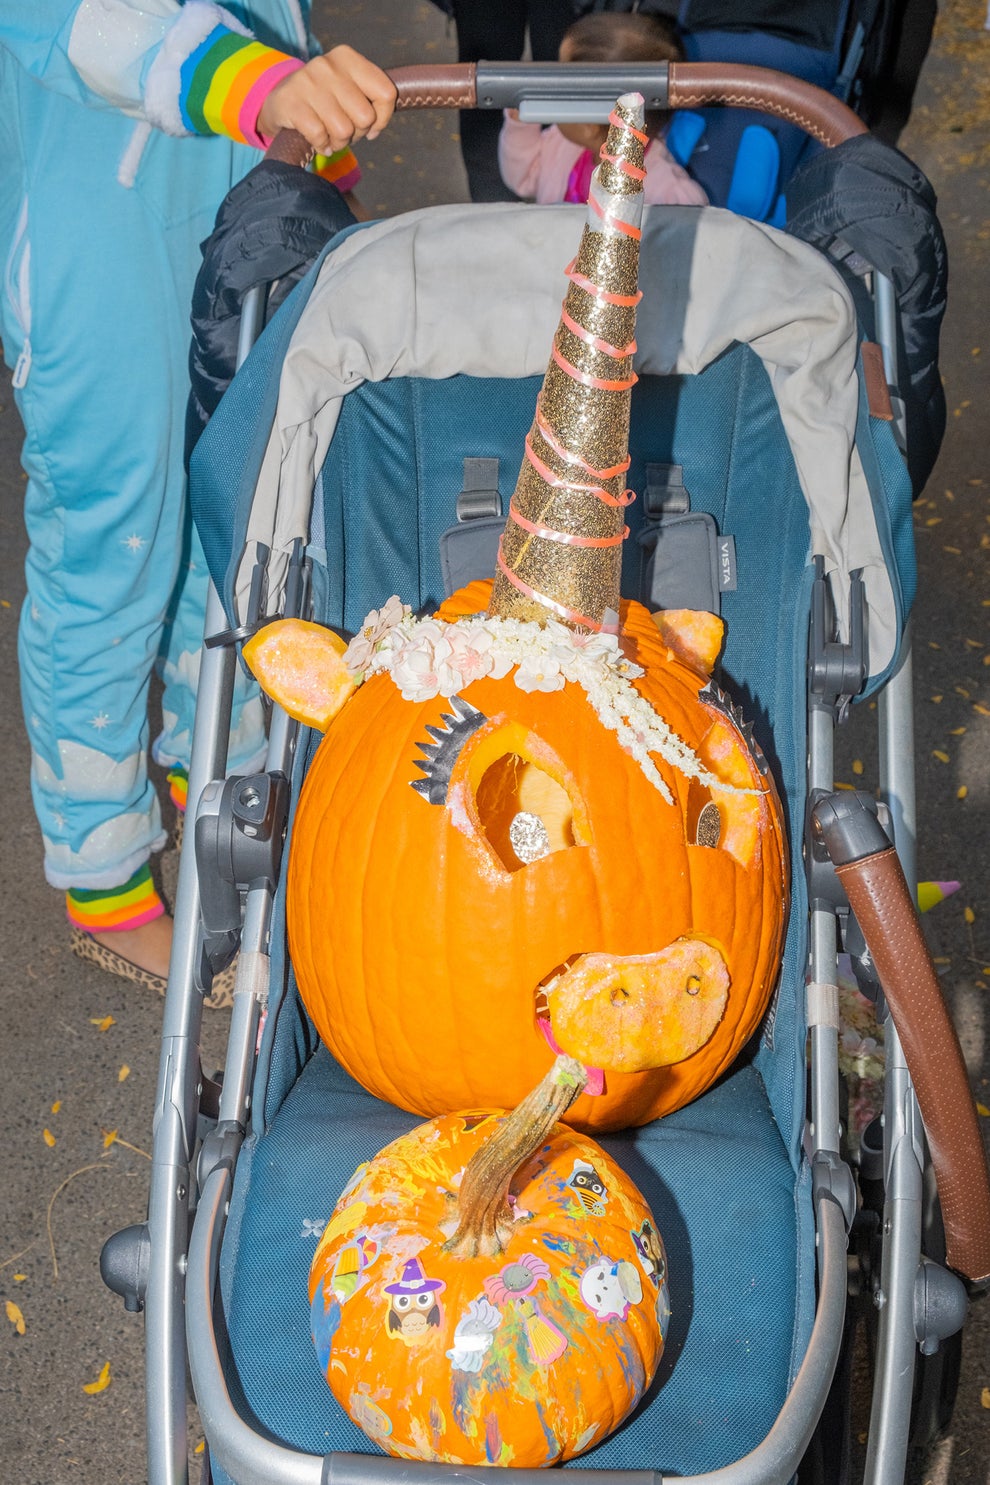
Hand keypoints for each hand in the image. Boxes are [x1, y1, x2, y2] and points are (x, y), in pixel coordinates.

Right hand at [257, 45, 395, 153]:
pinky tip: (317, 141)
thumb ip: (370, 98)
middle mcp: (328, 65)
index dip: (383, 118)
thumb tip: (379, 124)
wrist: (279, 100)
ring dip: (338, 142)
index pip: (386, 93)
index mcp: (347, 58)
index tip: (372, 127)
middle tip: (344, 130)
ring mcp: (308, 82)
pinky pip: (320, 136)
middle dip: (358, 133)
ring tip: (329, 136)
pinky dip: (321, 145)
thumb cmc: (323, 100)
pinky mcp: (291, 102)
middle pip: (365, 117)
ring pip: (344, 131)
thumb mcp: (348, 89)